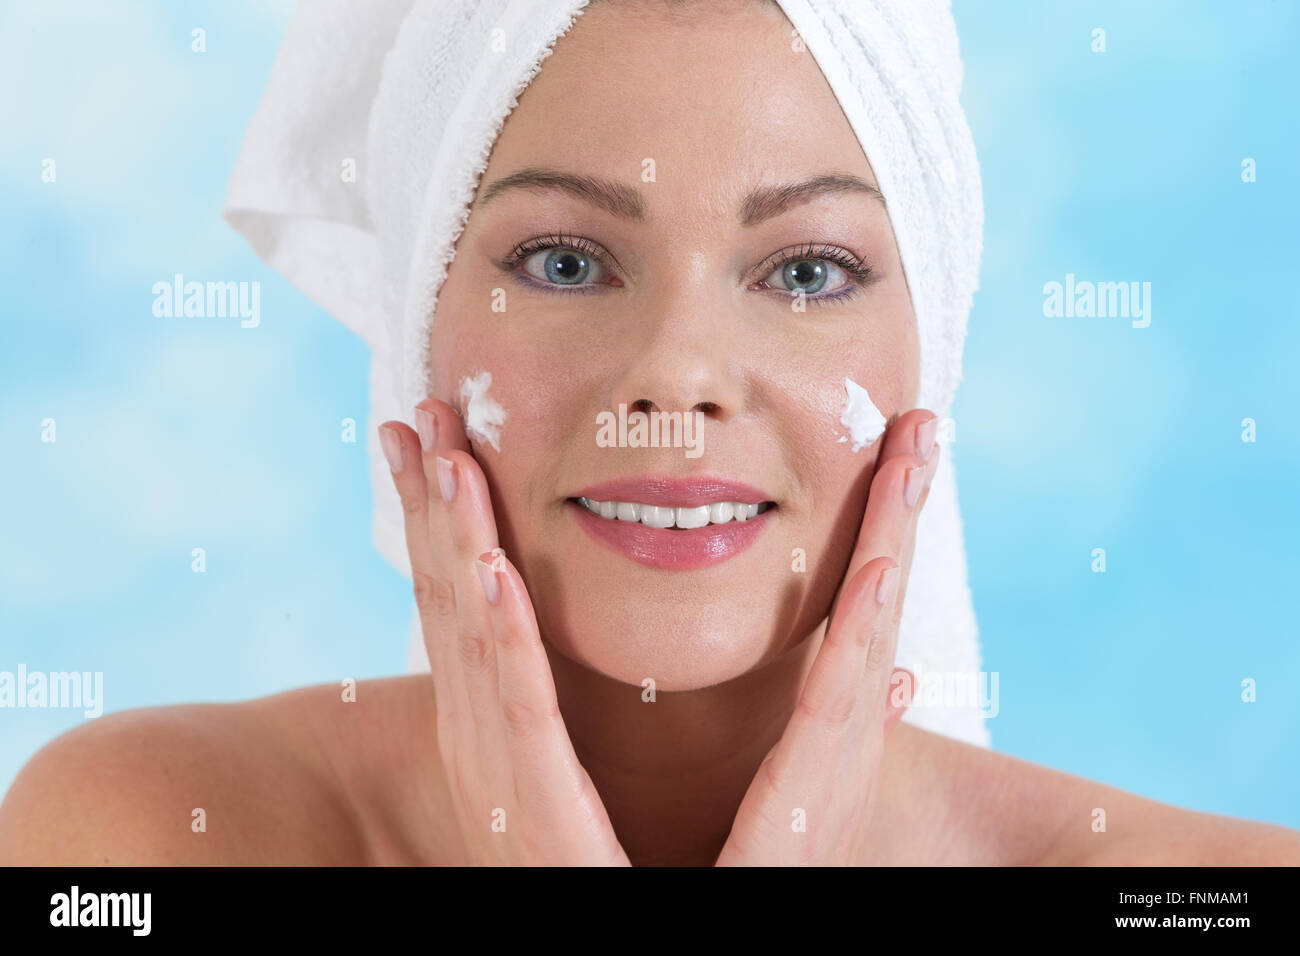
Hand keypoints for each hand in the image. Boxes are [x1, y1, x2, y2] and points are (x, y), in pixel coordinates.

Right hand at [378, 400, 629, 864]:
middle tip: (423, 411)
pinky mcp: (534, 802)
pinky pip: (519, 704)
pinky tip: (489, 568)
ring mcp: (496, 767)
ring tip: (447, 457)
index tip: (431, 436)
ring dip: (456, 538)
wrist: (580, 927)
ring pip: (473, 632)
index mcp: (484, 720)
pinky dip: (499, 633)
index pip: (456, 599)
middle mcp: (475, 733)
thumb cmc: (568, 867)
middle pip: (449, 598)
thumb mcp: (547, 771)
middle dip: (433, 503)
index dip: (439, 516)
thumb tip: (542, 628)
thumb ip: (540, 699)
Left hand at [714, 409, 939, 865]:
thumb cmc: (772, 871)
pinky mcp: (806, 803)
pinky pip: (834, 706)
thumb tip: (899, 675)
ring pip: (870, 634)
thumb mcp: (808, 788)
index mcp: (840, 728)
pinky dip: (861, 637)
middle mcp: (850, 738)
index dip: (888, 530)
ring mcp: (836, 766)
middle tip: (924, 424)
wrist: (740, 928)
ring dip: (892, 543)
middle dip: (903, 512)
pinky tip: (878, 572)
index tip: (902, 451)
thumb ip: (841, 724)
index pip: (866, 611)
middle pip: (880, 605)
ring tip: (910, 463)